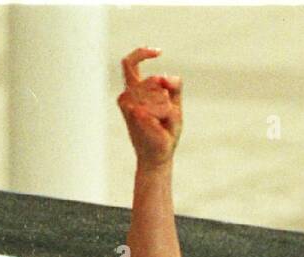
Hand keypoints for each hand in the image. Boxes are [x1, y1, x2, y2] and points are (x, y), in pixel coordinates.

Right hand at [117, 48, 182, 166]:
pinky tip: (158, 124)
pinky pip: (152, 101)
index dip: (142, 53)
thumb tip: (162, 77)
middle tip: (166, 113)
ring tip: (161, 121)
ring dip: (164, 105)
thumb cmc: (165, 132)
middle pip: (152, 80)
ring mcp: (128, 104)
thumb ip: (174, 87)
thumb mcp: (175, 107)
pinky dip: (161, 112)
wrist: (157, 157)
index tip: (159, 53)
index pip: (130, 63)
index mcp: (136, 90)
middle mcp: (128, 95)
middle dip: (165, 95)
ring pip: (153, 90)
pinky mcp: (132, 114)